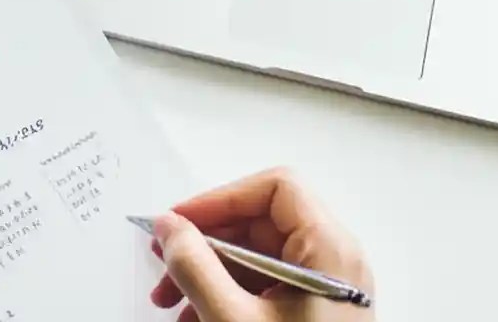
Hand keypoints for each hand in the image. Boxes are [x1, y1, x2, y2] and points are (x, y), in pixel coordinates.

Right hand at [149, 168, 374, 321]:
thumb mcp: (233, 321)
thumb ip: (196, 267)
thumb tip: (170, 227)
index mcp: (329, 250)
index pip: (274, 188)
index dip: (221, 198)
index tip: (180, 221)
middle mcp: (333, 262)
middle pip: (259, 224)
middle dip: (204, 245)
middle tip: (164, 267)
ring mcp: (324, 290)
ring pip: (255, 260)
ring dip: (206, 276)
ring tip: (171, 307)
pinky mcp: (312, 315)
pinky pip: (262, 289)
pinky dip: (224, 298)